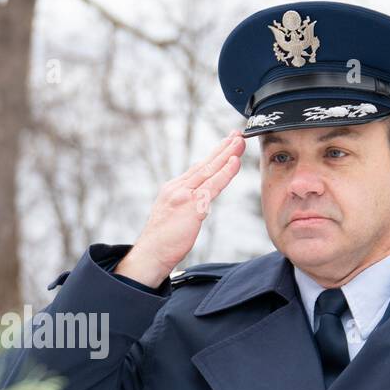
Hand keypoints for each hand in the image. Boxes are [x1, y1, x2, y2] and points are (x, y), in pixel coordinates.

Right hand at [114, 129, 245, 287]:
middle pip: (204, 164)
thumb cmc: (162, 242)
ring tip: (239, 142)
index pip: (197, 169)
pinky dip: (225, 172)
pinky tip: (235, 162)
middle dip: (222, 148)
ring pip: (210, 170)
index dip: (213, 156)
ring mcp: (184, 196)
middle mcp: (177, 188)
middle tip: (236, 134)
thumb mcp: (172, 216)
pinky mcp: (191, 206)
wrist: (150, 255)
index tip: (225, 145)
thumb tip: (200, 202)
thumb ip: (186, 204)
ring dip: (227, 154)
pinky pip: (213, 186)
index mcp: (173, 190)